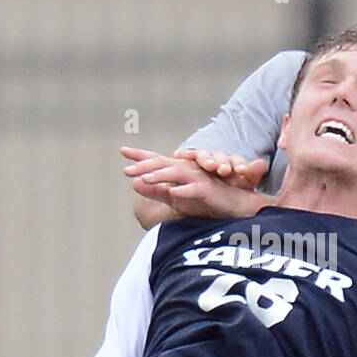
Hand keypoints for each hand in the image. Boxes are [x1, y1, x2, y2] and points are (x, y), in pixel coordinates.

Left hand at [121, 147, 262, 218]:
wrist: (233, 205)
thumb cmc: (204, 199)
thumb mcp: (175, 197)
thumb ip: (156, 191)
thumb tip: (134, 184)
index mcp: (178, 170)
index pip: (157, 160)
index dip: (141, 155)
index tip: (123, 151)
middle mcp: (186, 170)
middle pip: (163, 164)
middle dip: (145, 166)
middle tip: (128, 170)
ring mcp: (197, 179)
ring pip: (177, 174)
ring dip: (161, 176)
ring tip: (145, 179)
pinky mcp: (208, 190)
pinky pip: (194, 189)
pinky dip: (184, 190)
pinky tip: (173, 192)